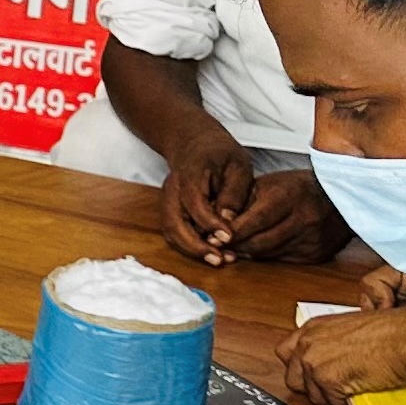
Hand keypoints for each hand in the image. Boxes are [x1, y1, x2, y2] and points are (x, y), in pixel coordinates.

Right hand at [158, 143, 257, 262]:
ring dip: (193, 250)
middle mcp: (172, 189)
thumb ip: (234, 193)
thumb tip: (228, 219)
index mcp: (190, 173)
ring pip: (171, 231)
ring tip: (218, 260)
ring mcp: (167, 200)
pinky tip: (210, 252)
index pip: (194, 203)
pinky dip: (190, 246)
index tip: (229, 237)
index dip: (210, 223)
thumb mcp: (238, 166)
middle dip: (196, 246)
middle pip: (174, 223)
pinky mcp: (170, 211)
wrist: (195, 144)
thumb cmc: (220, 154)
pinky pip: (174, 233)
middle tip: (220, 259)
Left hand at [224, 170, 351, 263]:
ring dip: (248, 252)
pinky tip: (258, 248)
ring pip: (268, 254)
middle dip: (236, 245)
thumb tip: (215, 221)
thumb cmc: (298, 188)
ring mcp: (311, 240)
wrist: (339, 197)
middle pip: (260, 242)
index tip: (214, 237)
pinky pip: (282, 259)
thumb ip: (243, 201)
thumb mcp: (269, 184)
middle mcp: (302, 219)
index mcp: (288, 197)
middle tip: (217, 245)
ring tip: (233, 247)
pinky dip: (266, 255)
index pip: (255, 220)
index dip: (233, 232)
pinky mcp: (316, 255)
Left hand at [282, 306, 405, 404]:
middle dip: (312, 388)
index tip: (311, 374)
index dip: (299, 368)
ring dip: (332, 398)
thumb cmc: (390, 330)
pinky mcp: (329, 381)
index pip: (285, 353)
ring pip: (314, 396)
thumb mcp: (349, 327)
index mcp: (312, 328)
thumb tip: (328, 357)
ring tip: (352, 389)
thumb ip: (331, 340)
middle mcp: (308, 344)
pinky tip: (359, 394)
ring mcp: (315, 363)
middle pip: (293, 379)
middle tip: (333, 388)